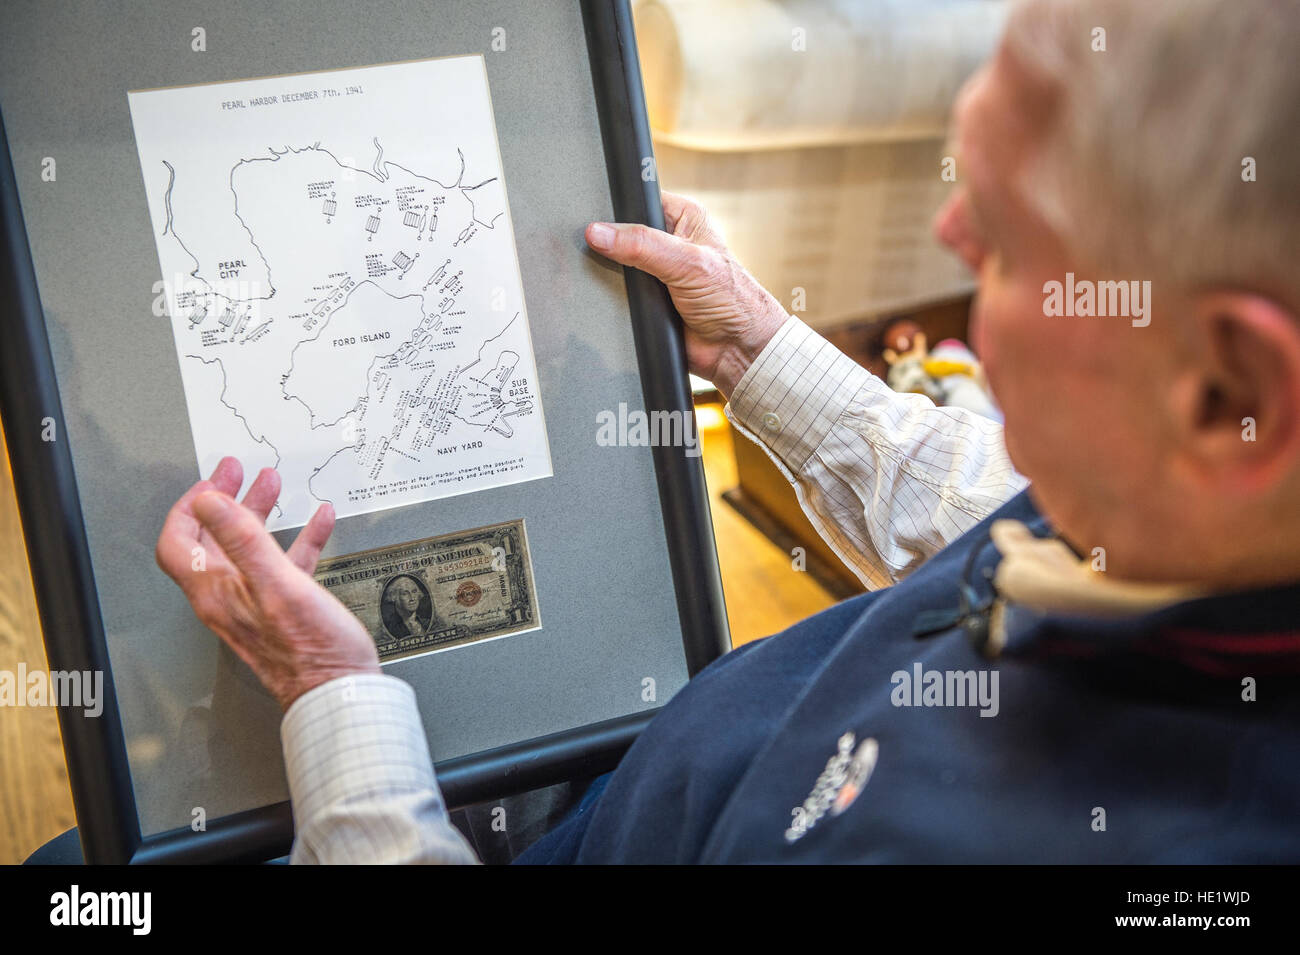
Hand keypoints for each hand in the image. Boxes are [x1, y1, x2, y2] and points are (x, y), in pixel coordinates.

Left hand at [155, 456, 379, 709]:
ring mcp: (255, 603)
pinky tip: (319, 522)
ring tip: (275, 486)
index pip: (179, 541)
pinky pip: (285, 564)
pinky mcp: (284, 609)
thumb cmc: (309, 650)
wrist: (338, 691)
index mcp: (215, 592)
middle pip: (213, 539)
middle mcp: (227, 598)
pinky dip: (300, 538)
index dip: (190, 507)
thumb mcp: (276, 584)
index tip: (214, 480)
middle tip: (242, 472)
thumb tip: (207, 502)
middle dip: (228, 500)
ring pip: (249, 548)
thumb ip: (241, 539)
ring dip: (260, 513)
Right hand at [585, 191, 788, 396]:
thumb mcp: (687, 262)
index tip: (595, 220)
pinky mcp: (645, 299)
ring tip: (610, 280)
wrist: (734, 350)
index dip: (617, 210)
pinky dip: (613, 299)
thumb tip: (600, 233)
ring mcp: (654, 271)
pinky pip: (618, 294)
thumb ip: (643, 246)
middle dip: (610, 245)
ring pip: (616, 266)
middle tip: (599, 252)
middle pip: (622, 234)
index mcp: (682, 218)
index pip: (639, 201)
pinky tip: (611, 301)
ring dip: (611, 276)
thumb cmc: (731, 300)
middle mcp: (667, 240)